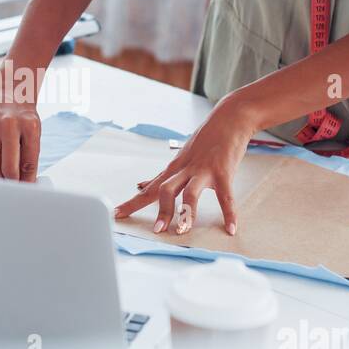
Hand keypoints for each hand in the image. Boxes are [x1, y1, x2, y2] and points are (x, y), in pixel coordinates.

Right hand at [0, 93, 40, 182]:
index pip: (29, 164)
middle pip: (9, 168)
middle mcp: (10, 127)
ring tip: (3, 182)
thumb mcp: (33, 132)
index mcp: (30, 128)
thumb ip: (29, 155)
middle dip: (12, 183)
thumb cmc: (24, 116)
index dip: (28, 181)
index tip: (27, 189)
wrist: (9, 92)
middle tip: (14, 189)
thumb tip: (25, 181)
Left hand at [114, 96, 257, 235]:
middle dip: (161, 210)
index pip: (149, 188)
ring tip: (183, 230)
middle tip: (157, 230)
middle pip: (166, 189)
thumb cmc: (205, 140)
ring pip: (190, 192)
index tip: (117, 215)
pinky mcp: (223, 171)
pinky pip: (225, 196)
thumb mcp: (180, 157)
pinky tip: (230, 228)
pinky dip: (228, 213)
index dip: (133, 202)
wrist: (229, 118)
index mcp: (174, 168)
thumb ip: (162, 175)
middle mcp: (185, 169)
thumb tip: (140, 186)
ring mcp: (204, 170)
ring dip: (186, 212)